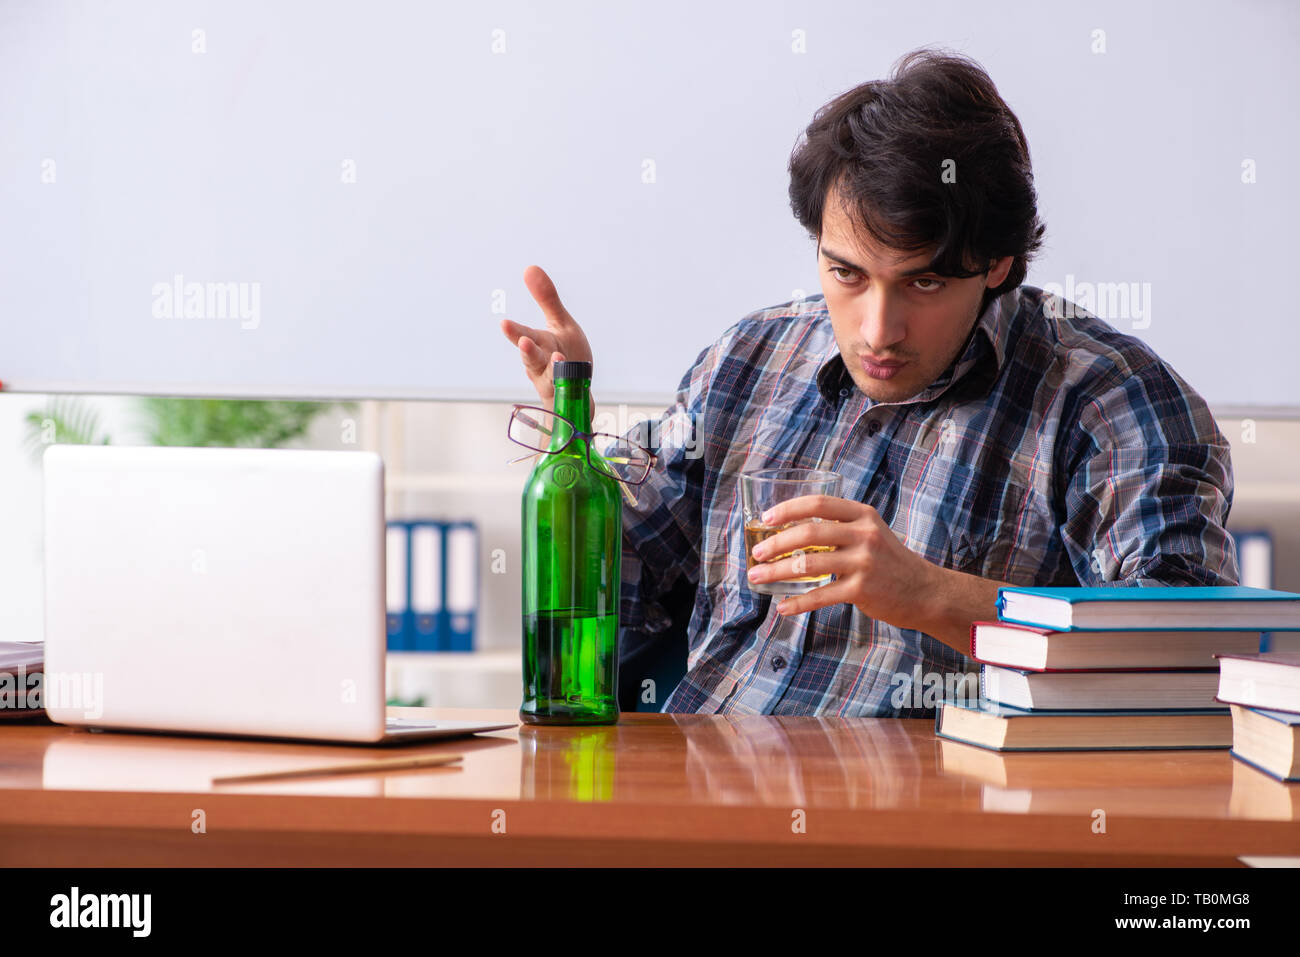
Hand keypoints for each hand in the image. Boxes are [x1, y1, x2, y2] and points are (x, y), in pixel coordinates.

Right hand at [499, 265, 593, 404]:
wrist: (575, 389)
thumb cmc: (567, 353)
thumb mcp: (560, 323)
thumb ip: (546, 298)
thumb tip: (530, 267)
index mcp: (540, 343)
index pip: (524, 335)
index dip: (515, 331)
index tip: (504, 323)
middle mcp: (542, 362)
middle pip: (532, 357)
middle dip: (527, 350)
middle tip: (523, 342)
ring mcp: (553, 380)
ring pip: (549, 374)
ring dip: (552, 366)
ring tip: (557, 357)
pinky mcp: (565, 392)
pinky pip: (566, 388)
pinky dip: (568, 381)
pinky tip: (574, 373)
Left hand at [745, 494, 938, 625]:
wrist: (925, 591)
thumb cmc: (890, 562)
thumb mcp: (871, 532)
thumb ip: (840, 527)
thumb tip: (793, 530)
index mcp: (862, 515)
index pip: (818, 503)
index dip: (788, 509)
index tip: (766, 519)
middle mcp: (864, 534)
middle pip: (809, 533)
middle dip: (775, 544)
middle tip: (756, 554)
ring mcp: (864, 562)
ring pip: (809, 564)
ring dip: (777, 572)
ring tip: (757, 577)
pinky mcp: (862, 589)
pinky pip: (821, 595)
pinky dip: (798, 603)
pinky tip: (782, 607)